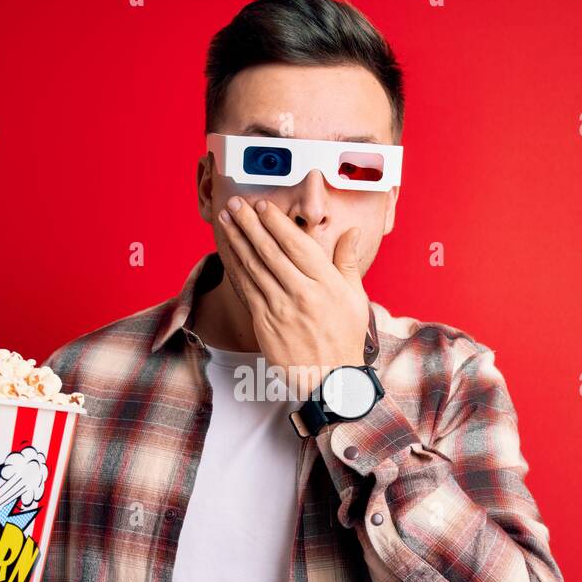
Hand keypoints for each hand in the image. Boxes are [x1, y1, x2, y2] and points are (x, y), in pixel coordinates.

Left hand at [217, 196, 369, 399]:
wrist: (331, 378)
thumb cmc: (345, 336)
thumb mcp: (355, 297)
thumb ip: (347, 262)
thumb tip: (352, 232)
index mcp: (326, 284)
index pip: (296, 244)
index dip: (276, 222)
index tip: (262, 205)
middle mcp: (302, 294)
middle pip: (270, 251)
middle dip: (249, 223)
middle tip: (235, 203)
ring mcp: (280, 309)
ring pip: (253, 267)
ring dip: (237, 240)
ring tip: (227, 219)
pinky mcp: (264, 324)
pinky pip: (246, 289)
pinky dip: (235, 267)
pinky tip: (228, 251)